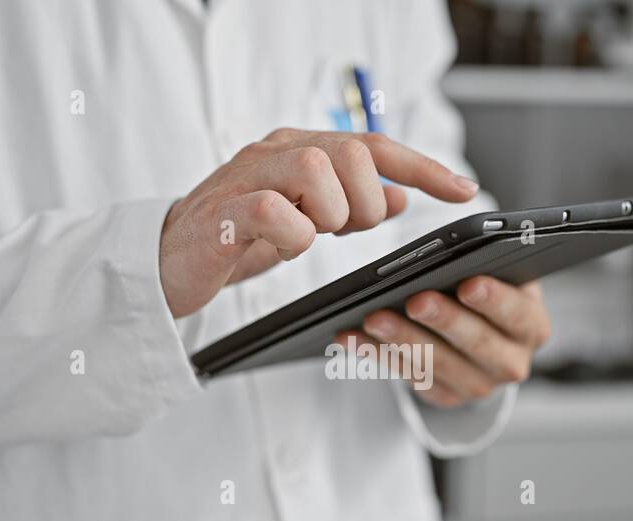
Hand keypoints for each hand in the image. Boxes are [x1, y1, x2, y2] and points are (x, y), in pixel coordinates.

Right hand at [158, 128, 479, 316]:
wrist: (168, 263)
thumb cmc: (237, 238)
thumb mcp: (305, 222)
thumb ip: (350, 206)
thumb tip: (400, 197)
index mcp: (300, 150)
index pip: (374, 146)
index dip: (423, 167)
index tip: (464, 190)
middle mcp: (275, 151)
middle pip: (353, 153)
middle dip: (366, 202)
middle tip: (344, 230)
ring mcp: (247, 177)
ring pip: (317, 170)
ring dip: (329, 215)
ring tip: (308, 235)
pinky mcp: (223, 211)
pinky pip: (275, 212)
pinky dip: (292, 237)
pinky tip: (280, 246)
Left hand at [339, 276, 551, 407]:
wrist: (481, 338)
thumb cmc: (485, 294)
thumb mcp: (496, 276)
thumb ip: (482, 264)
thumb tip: (447, 252)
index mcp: (531, 325)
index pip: (516, 313)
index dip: (494, 300)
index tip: (469, 284)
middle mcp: (511, 362)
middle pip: (476, 343)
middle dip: (444, 320)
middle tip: (415, 300)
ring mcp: (479, 385)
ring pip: (438, 364)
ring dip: (402, 339)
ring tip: (373, 318)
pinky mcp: (445, 397)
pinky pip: (409, 376)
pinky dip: (378, 355)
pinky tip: (353, 337)